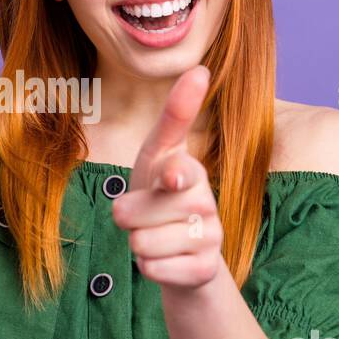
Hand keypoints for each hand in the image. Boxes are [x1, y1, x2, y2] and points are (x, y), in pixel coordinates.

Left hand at [110, 65, 223, 291]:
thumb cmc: (161, 197)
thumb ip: (174, 118)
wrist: (184, 255)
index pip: (177, 169)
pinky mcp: (205, 271)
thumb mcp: (158, 155)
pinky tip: (166, 261)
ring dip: (139, 245)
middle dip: (128, 218)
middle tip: (145, 217)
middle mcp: (205, 202)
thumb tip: (201, 67)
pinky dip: (150, 269)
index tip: (170, 176)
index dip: (171, 174)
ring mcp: (210, 237)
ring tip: (156, 238)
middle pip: (136, 212)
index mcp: (189, 171)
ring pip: (143, 243)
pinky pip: (155, 270)